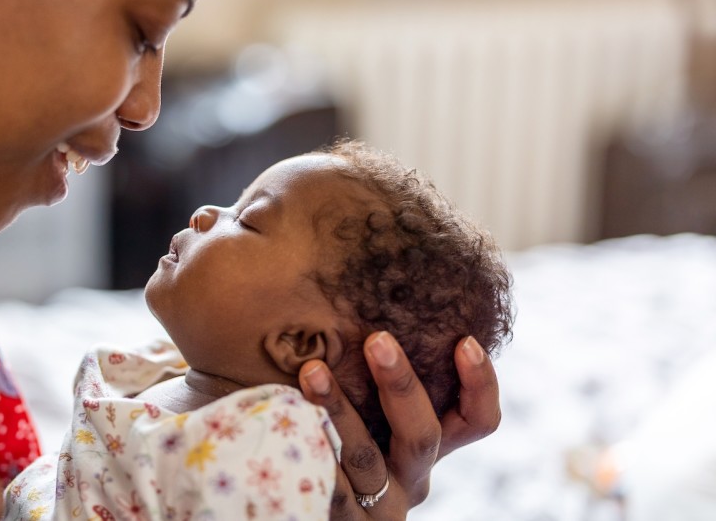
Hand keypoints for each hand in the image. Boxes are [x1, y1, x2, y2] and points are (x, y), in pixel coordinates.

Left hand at [298, 332, 499, 518]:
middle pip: (423, 434)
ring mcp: (377, 506)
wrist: (287, 499)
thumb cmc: (324, 431)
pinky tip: (288, 416)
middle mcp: (411, 478)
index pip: (476, 421)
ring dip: (340, 408)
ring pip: (365, 455)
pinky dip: (311, 447)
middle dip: (401, 383)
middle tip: (376, 338)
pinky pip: (328, 484)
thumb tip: (368, 270)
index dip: (480, 383)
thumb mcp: (364, 406)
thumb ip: (369, 364)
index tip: (464, 340)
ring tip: (312, 369)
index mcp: (427, 447)